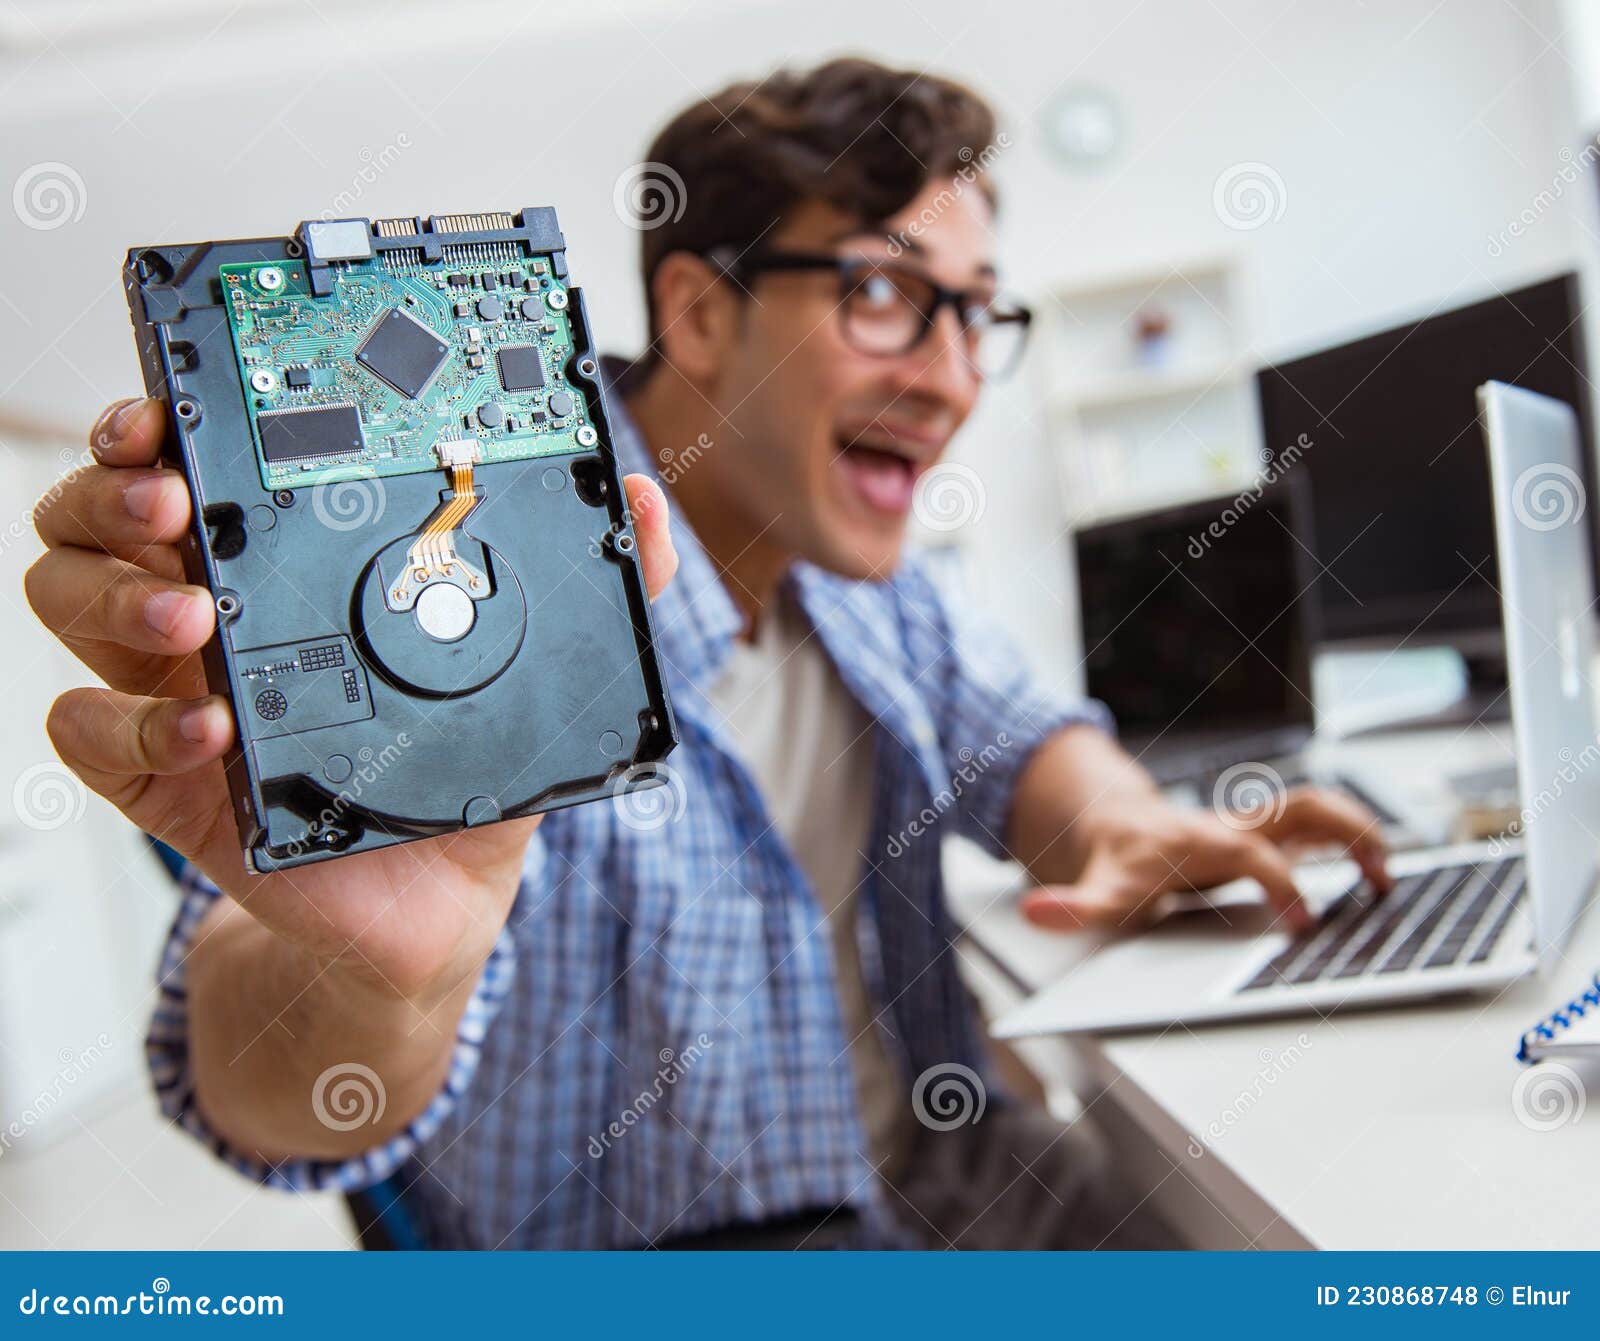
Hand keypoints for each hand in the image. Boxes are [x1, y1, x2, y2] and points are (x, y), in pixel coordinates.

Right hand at [27, 397, 678, 1004]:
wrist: (434, 904)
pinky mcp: (166, 780)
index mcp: (289, 567)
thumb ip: (595, 596)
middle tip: (174, 500)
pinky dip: (126, 723)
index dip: (166, 422)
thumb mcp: (536, 684)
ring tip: (193, 617)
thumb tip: (644, 503)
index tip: (179, 404)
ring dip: (113, 594)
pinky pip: (86, 734)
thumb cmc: (469, 773)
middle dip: (118, 489)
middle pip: (103, 515)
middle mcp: (218, 612)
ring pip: (69, 600)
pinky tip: (210, 732)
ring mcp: (181, 691)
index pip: (202, 466)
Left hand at [1020, 786, 1390, 934]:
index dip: (1279, 884)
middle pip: (1300, 808)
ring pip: (1316, 808)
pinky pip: (1317, 826)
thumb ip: (1072, 906)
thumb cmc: (1115, 866)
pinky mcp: (1266, 835)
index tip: (1303, 923)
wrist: (1113, 830)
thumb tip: (1038, 911)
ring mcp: (1254, 827)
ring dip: (1359, 831)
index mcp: (1201, 843)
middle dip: (1345, 832)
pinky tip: (1375, 877)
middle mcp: (1234, 827)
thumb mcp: (1094, 891)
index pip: (1253, 855)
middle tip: (1380, 875)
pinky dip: (1351, 841)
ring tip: (1390, 877)